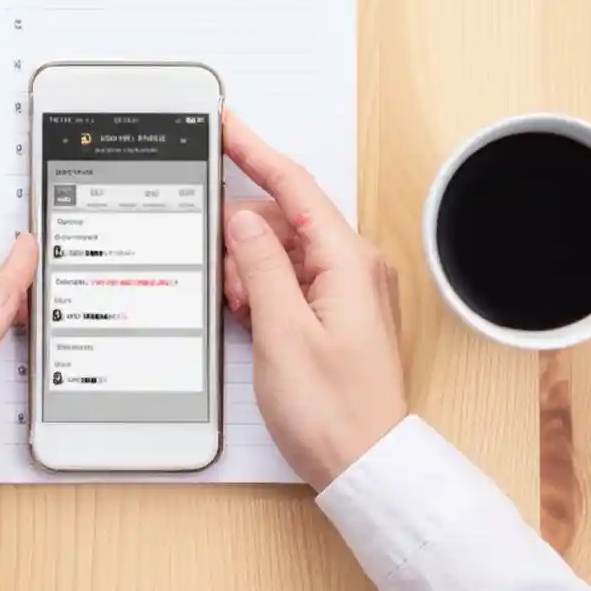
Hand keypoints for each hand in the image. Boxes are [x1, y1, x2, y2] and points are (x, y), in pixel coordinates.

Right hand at [222, 112, 406, 490]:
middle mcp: (353, 268)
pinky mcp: (336, 315)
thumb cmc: (332, 410)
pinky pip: (291, 283)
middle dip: (245, 240)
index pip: (295, 186)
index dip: (256, 152)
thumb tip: (244, 218)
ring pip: (283, 254)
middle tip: (226, 280)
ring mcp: (347, 292)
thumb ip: (260, 266)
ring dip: (253, 273)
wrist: (364, 464)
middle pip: (285, 221)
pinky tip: (253, 320)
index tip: (226, 126)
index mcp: (347, 262)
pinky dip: (265, 293)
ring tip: (246, 315)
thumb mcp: (282, 331)